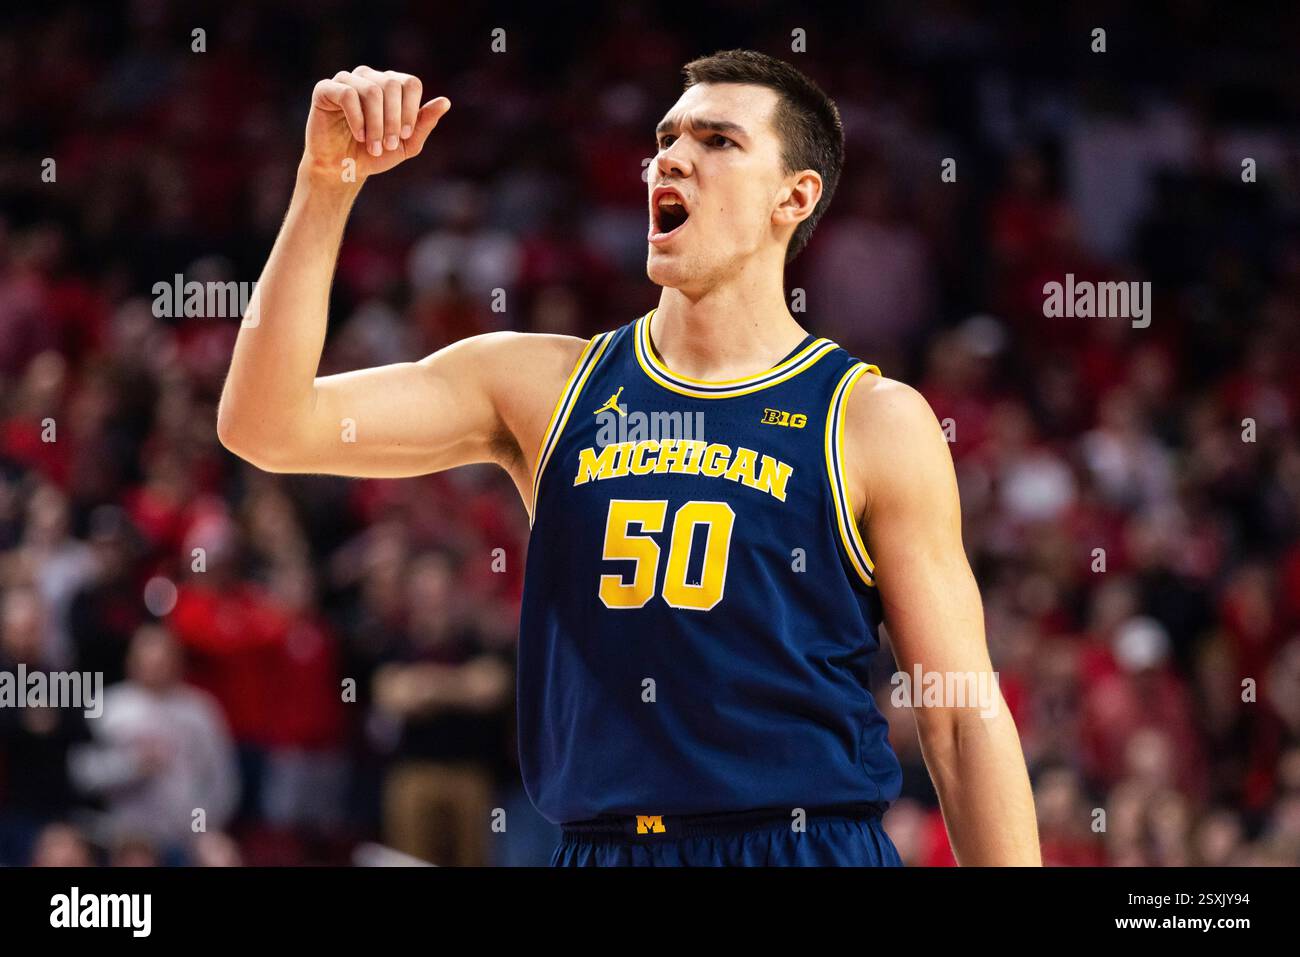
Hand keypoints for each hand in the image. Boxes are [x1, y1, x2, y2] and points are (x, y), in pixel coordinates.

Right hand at [303, 66, 449, 185]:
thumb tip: (445, 101)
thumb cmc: (375, 154)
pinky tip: (359, 136)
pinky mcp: (325, 90)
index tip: (406, 135)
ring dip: (376, 124)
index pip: (410, 83)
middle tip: (389, 145)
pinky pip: (347, 94)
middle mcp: (369, 77)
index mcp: (391, 86)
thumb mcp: (407, 143)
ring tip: (374, 146)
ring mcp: (347, 80)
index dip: (411, 110)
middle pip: (392, 84)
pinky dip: (357, 119)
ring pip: (371, 91)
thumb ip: (425, 123)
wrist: (342, 170)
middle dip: (394, 119)